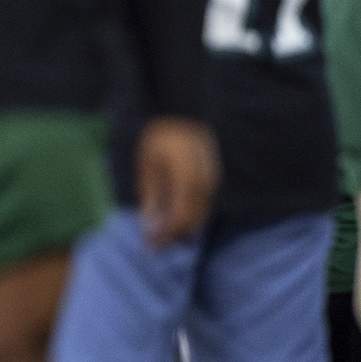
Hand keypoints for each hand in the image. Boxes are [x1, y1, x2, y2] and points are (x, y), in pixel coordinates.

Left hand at [136, 116, 217, 244]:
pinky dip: (190, 216)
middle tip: (154, 246)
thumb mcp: (146, 166)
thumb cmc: (157, 140)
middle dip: (174, 236)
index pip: (182, 215)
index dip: (168, 235)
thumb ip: (150, 197)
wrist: (180, 115)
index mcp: (185, 174)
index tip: (151, 246)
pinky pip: (204, 204)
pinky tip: (173, 221)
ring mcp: (213, 178)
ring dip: (183, 228)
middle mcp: (204, 179)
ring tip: (160, 236)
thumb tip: (150, 227)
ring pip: (202, 214)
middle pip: (194, 218)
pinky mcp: (214, 178)